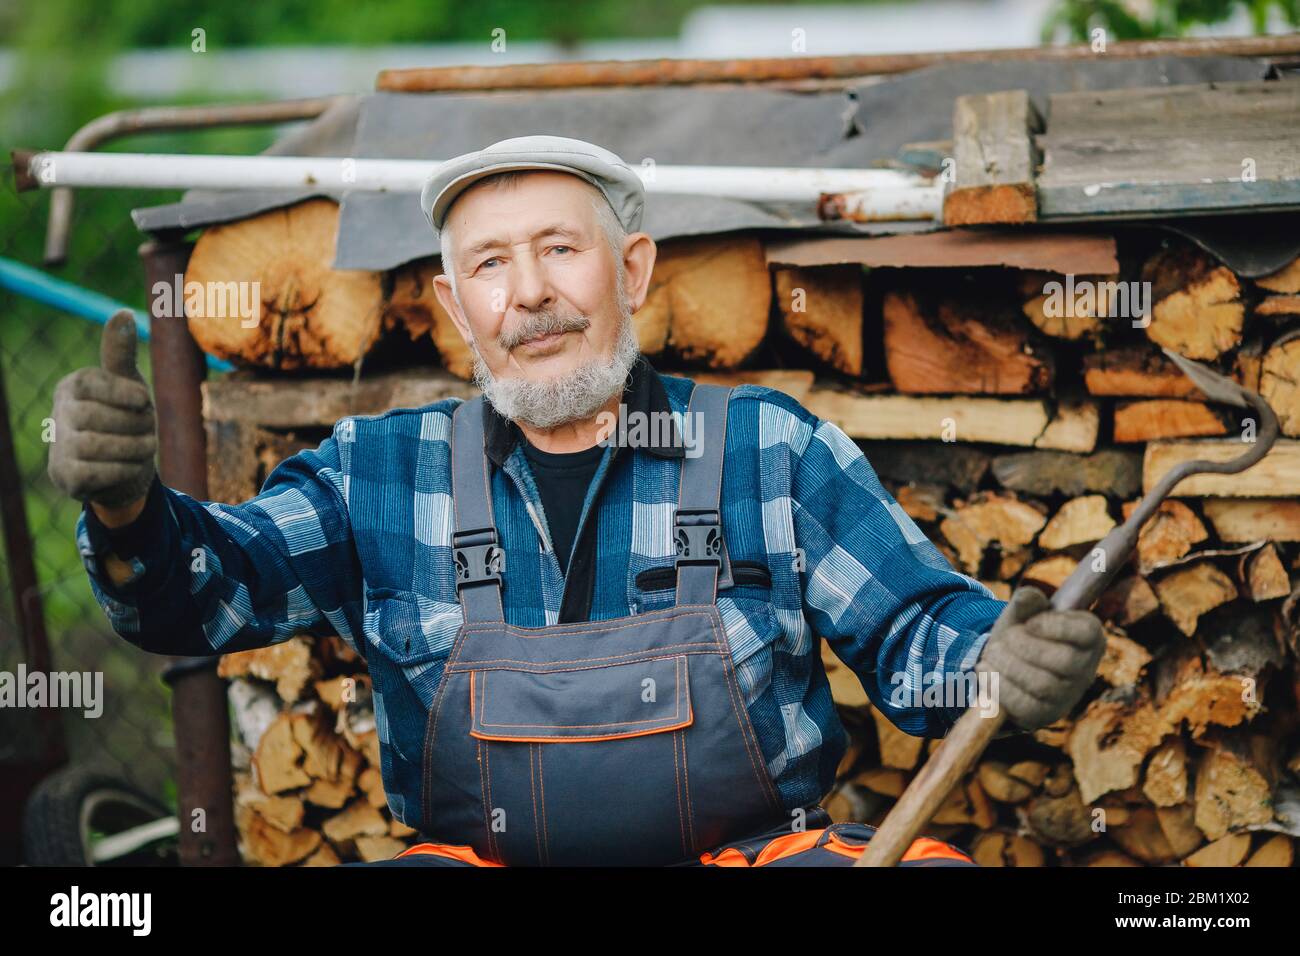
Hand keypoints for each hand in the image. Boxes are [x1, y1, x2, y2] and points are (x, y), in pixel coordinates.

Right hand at [48, 311, 156, 513]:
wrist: (123, 468)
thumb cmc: (127, 418)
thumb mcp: (129, 383)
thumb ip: (121, 352)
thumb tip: (122, 312)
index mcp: (74, 386)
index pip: (96, 383)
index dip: (126, 393)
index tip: (143, 400)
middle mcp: (59, 413)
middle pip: (102, 417)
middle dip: (137, 426)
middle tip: (145, 430)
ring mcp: (58, 445)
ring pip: (100, 446)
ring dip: (135, 449)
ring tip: (143, 447)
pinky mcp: (64, 475)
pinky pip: (99, 473)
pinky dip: (124, 471)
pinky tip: (128, 467)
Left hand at [975, 585, 1104, 730]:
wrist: (1004, 664)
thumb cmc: (1021, 633)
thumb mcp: (1023, 612)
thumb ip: (1027, 601)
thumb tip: (1027, 596)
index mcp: (1088, 638)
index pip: (1088, 632)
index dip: (1055, 625)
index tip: (1029, 622)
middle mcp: (1085, 670)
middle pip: (1064, 661)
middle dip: (1024, 645)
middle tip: (1005, 638)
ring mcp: (1067, 698)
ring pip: (1043, 685)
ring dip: (1007, 665)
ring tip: (992, 653)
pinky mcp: (1043, 716)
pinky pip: (1023, 706)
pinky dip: (998, 685)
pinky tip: (985, 670)